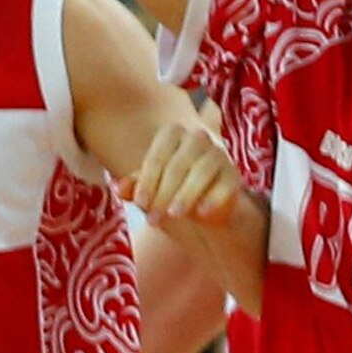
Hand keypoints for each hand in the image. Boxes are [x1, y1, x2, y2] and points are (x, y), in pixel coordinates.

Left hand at [120, 118, 242, 228]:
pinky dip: (213, 199)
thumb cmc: (169, 191)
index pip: (157, 156)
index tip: (139, 203)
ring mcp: (218, 154)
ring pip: (201, 171)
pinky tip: (202, 213)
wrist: (202, 207)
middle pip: (178, 165)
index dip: (147, 181)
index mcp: (172, 134)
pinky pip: (224, 184)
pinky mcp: (233, 174)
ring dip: (185, 195)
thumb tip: (118, 188)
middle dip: (163, 194)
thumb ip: (134, 187)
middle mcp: (198, 138)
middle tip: (153, 219)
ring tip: (174, 215)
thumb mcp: (149, 190)